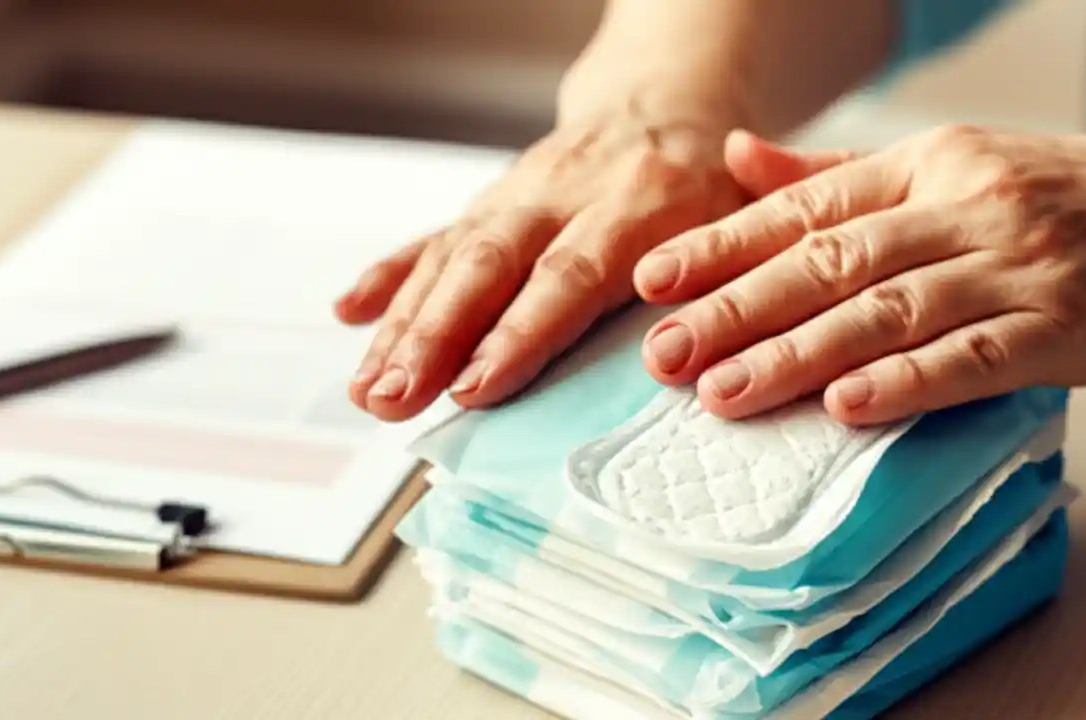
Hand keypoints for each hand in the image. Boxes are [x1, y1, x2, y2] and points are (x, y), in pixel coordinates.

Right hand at [334, 115, 847, 420]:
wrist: (666, 105)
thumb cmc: (710, 185)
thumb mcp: (736, 222)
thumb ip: (713, 279)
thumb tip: (681, 359)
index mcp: (637, 202)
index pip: (568, 275)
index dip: (519, 334)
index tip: (475, 388)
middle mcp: (563, 193)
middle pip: (488, 265)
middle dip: (434, 336)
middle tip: (394, 398)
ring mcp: (517, 195)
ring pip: (451, 257)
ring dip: (403, 325)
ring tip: (368, 388)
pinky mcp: (492, 201)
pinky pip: (435, 237)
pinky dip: (390, 276)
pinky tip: (349, 312)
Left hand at [636, 126, 1085, 424]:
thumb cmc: (1068, 198)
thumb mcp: (950, 165)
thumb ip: (837, 175)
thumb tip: (738, 159)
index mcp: (926, 164)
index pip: (803, 207)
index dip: (723, 246)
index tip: (655, 280)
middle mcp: (960, 206)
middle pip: (829, 261)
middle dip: (737, 309)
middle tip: (664, 353)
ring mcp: (1013, 266)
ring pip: (885, 310)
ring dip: (798, 355)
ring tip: (724, 392)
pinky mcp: (1061, 326)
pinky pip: (972, 356)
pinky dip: (907, 381)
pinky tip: (847, 406)